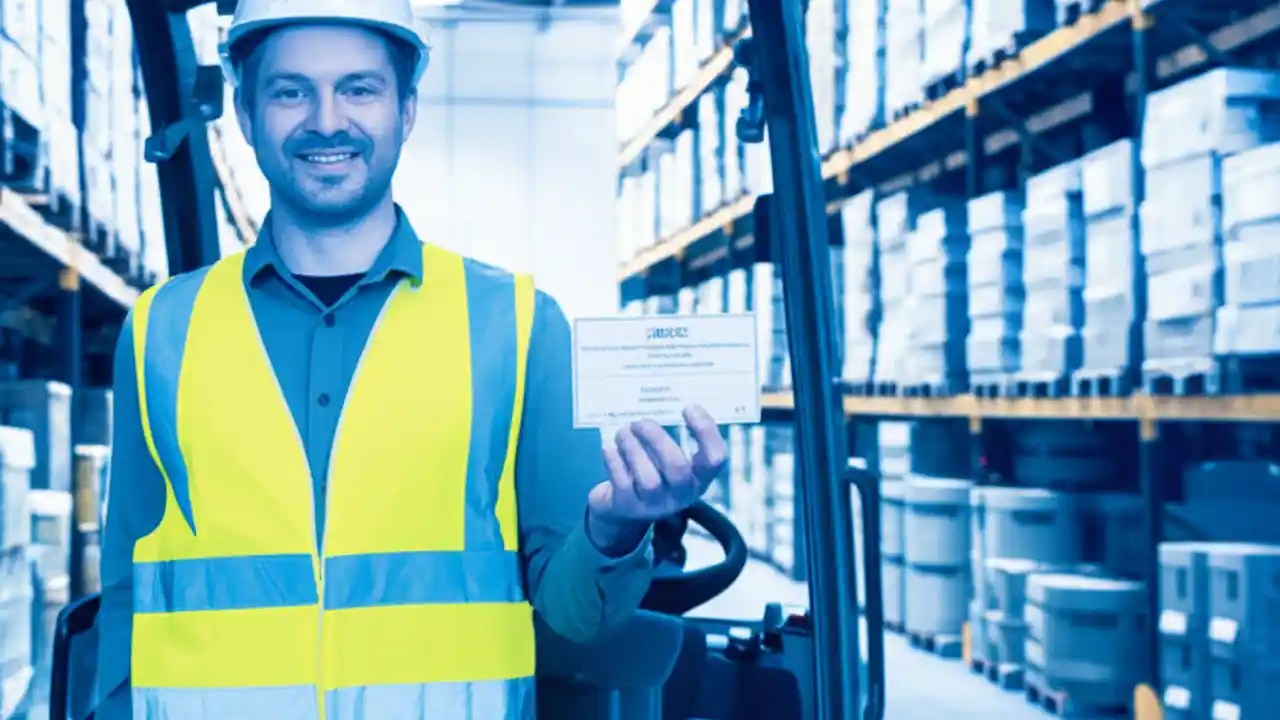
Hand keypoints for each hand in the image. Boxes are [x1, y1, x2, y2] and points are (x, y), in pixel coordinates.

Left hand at [588, 405, 727, 527]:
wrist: (622, 506)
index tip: (688, 407)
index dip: (706, 431)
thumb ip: (671, 434)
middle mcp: (682, 494)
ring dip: (633, 448)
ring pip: (648, 479)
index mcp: (698, 477)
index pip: (715, 458)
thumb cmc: (650, 469)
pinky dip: (615, 461)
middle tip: (640, 422)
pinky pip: (623, 484)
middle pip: (677, 468)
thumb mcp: (667, 457)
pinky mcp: (628, 507)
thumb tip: (663, 395)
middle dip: (657, 439)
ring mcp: (655, 505)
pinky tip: (610, 448)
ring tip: (623, 431)